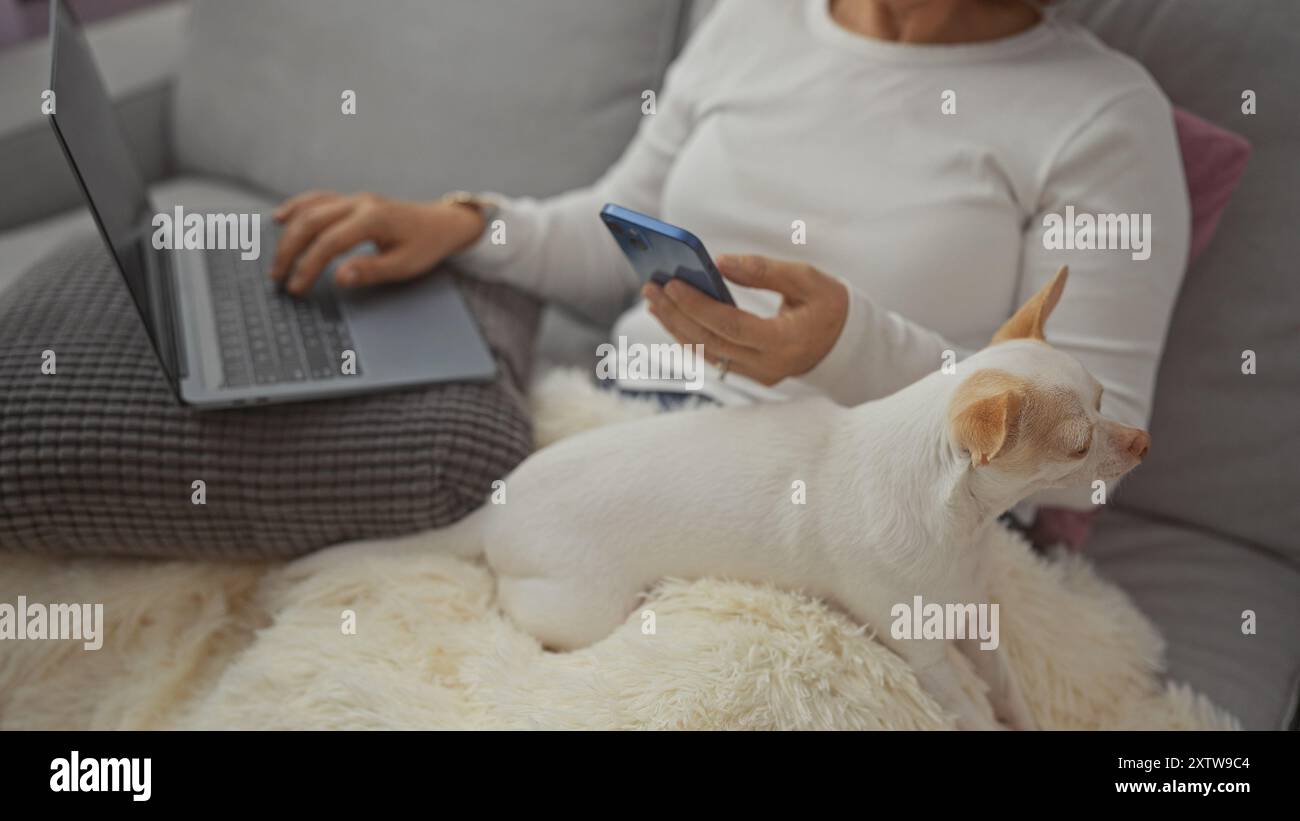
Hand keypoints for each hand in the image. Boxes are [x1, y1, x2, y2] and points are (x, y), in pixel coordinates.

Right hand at [268, 191, 485, 294]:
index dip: (308, 266)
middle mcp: (360, 203)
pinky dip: (297, 207)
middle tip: (277, 278)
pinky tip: (280, 218)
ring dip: (289, 233)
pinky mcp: (353, 201)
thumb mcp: (404, 265)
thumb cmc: (426, 246)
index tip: (296, 288)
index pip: (329, 242)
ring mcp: (355, 199)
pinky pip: (319, 199)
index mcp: (373, 219)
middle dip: (290, 251)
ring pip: (311, 209)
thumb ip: (371, 270)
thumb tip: (338, 278)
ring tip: (277, 259)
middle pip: (312, 222)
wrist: (443, 223)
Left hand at [642, 254, 848, 386]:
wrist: (848, 343)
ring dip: (676, 327)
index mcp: (786, 342)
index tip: (671, 284)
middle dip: (676, 314)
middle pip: (711, 342)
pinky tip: (671, 315)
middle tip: (650, 287)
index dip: (698, 306)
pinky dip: (690, 335)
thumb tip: (718, 262)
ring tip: (653, 299)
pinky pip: (713, 356)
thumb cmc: (829, 304)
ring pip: (706, 353)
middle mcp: (769, 366)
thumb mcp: (807, 279)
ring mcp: (759, 375)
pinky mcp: (751, 374)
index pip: (731, 326)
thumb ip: (764, 271)